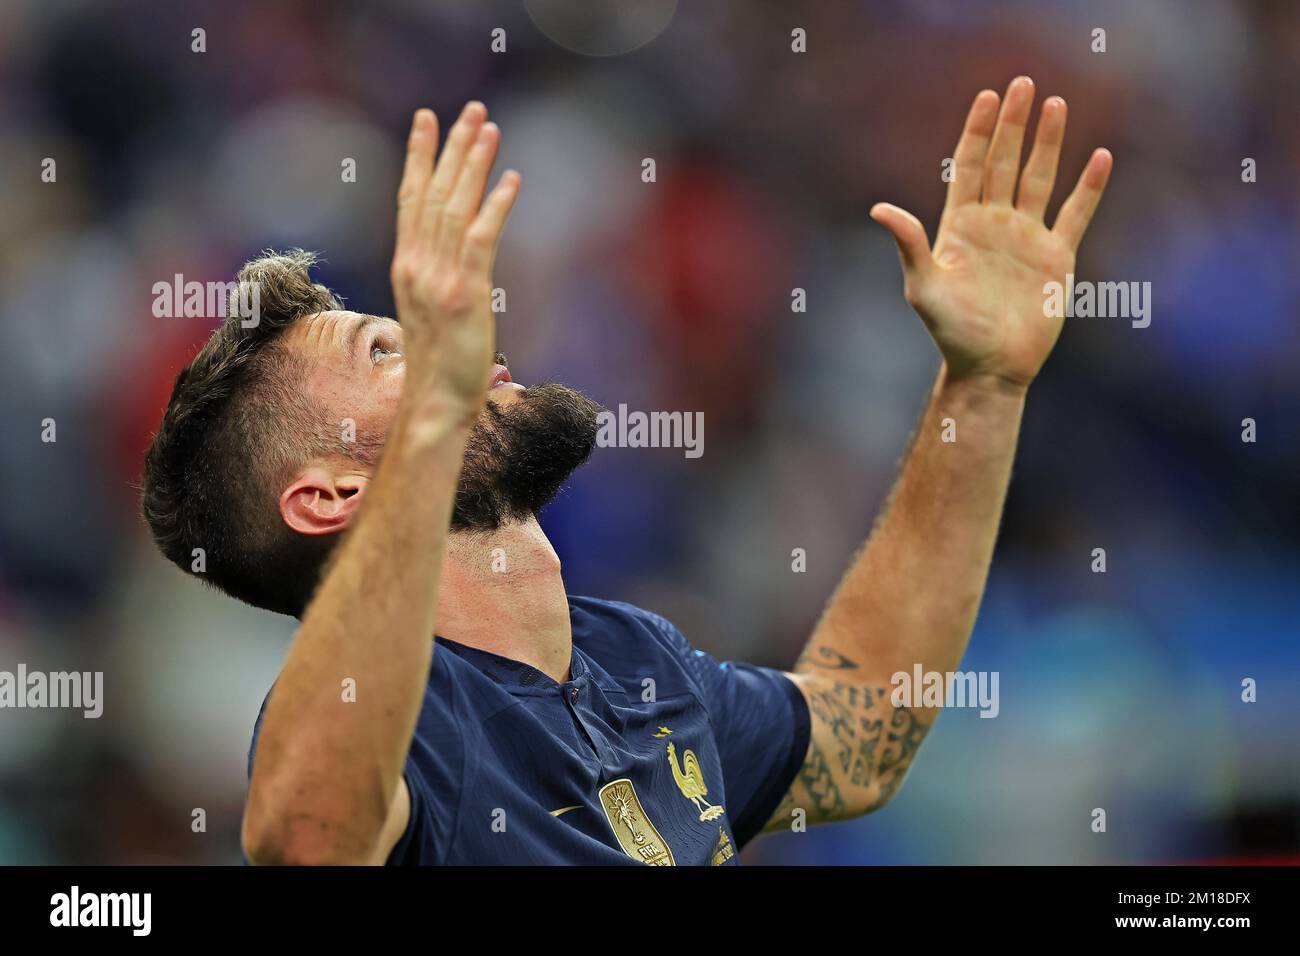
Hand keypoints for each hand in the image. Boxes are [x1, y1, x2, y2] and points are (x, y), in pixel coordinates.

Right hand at [390, 102, 519, 416]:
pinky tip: (512, 179)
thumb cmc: (440, 368)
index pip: (410, 199)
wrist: (435, 404)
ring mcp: (439, 278)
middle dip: (453, 148)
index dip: (420, 158)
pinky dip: (496, 206)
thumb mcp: (433, 316)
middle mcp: (417, 266)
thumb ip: (440, 284)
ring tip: (490, 129)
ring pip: (455, 207)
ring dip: (474, 165)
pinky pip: (480, 239)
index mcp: (408, 268)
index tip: (427, 120)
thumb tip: (458, 271)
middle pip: (433, 192)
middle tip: (471, 110)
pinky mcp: (464, 294)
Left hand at [871, 77, 1111, 388]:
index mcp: (960, 226)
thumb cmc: (951, 332)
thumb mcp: (924, 287)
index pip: (970, 167)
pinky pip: (1075, 215)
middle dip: (1014, 124)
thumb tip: (878, 209)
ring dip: (1048, 143)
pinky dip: (1088, 188)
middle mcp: (994, 224)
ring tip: (1056, 105)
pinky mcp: (1057, 257)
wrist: (991, 368)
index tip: (987, 97)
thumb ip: (909, 245)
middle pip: (1005, 162)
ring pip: (1039, 179)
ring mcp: (1026, 238)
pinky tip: (1099, 157)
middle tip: (1024, 84)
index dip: (978, 132)